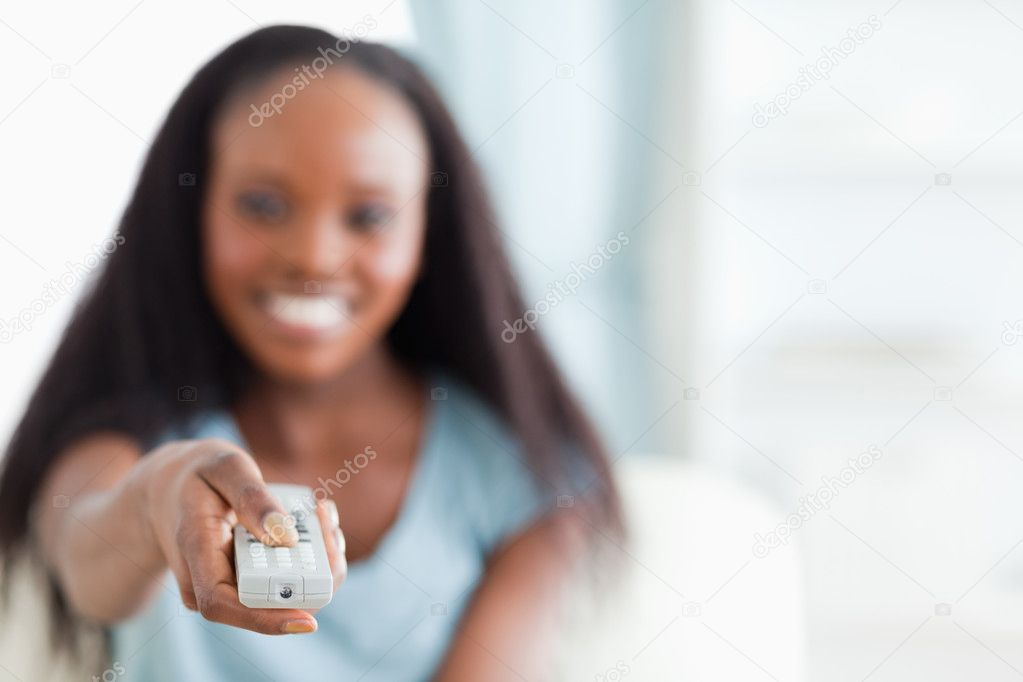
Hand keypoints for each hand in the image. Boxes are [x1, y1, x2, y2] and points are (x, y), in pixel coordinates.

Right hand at [125, 438, 346, 633]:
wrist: (169, 492)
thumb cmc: (198, 476)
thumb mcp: (224, 467)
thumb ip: (252, 496)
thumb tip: (287, 537)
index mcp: (194, 551)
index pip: (220, 603)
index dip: (264, 619)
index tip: (307, 622)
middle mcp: (206, 580)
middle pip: (265, 603)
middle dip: (313, 574)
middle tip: (328, 522)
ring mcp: (225, 585)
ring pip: (281, 596)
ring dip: (318, 563)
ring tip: (324, 514)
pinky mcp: (243, 580)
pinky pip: (281, 580)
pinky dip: (310, 556)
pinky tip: (317, 520)